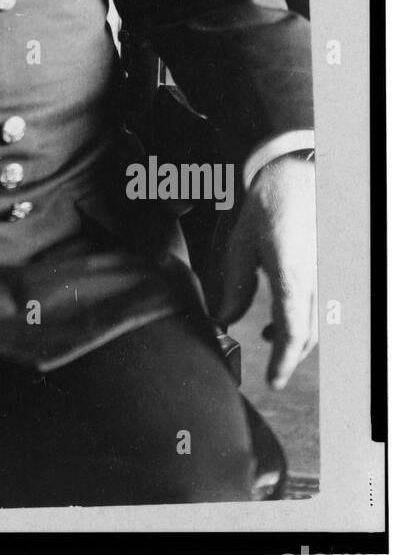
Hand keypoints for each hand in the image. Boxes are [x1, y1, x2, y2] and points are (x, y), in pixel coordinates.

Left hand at [217, 153, 317, 389]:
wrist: (298, 172)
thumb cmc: (267, 203)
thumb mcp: (241, 243)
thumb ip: (234, 285)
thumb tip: (224, 318)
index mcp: (293, 275)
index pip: (293, 333)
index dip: (283, 363)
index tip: (273, 382)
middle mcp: (318, 280)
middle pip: (307, 335)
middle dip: (288, 356)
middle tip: (268, 369)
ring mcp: (328, 274)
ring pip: (317, 323)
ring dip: (295, 338)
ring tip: (267, 336)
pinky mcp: (330, 268)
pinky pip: (321, 305)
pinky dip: (303, 319)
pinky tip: (280, 317)